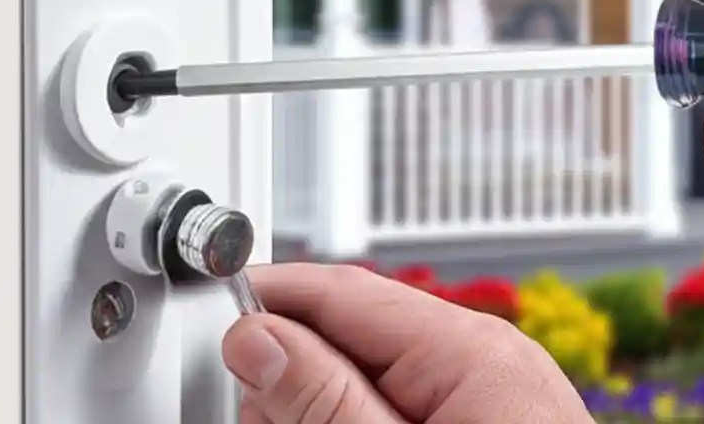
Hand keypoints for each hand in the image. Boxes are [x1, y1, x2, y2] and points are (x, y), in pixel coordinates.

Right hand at [221, 263, 592, 422]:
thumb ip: (325, 401)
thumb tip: (260, 339)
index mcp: (470, 352)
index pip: (342, 291)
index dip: (270, 300)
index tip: (214, 328)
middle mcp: (486, 363)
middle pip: (350, 337)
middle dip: (292, 378)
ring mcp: (489, 401)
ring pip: (367, 382)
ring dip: (320, 413)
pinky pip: (398, 412)